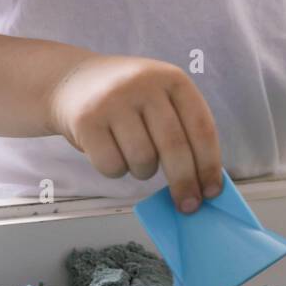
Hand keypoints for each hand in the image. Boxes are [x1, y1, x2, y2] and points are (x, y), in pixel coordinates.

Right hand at [45, 54, 221, 212]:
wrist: (73, 81)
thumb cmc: (128, 100)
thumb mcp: (160, 97)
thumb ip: (183, 130)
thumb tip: (203, 182)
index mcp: (173, 79)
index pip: (201, 127)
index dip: (210, 164)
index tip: (212, 191)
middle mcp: (145, 85)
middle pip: (175, 146)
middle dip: (185, 183)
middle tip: (188, 206)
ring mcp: (114, 101)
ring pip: (143, 159)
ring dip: (144, 171)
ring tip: (136, 155)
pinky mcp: (87, 120)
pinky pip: (113, 166)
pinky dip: (117, 170)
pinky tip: (112, 151)